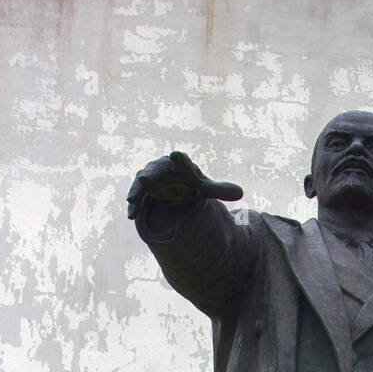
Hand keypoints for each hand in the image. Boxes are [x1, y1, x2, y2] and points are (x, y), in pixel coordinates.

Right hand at [126, 150, 243, 219]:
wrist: (176, 186)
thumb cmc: (192, 184)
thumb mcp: (205, 189)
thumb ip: (220, 190)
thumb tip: (241, 193)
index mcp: (182, 166)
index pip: (181, 161)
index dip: (179, 159)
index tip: (175, 155)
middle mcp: (164, 167)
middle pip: (157, 170)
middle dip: (151, 174)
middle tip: (145, 178)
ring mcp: (152, 176)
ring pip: (143, 181)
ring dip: (137, 191)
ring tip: (131, 200)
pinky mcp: (144, 187)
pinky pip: (137, 195)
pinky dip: (134, 204)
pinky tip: (131, 216)